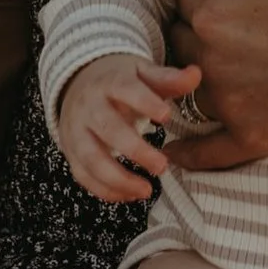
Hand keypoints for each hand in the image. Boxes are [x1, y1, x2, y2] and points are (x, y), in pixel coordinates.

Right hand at [56, 54, 191, 200]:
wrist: (77, 81)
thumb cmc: (119, 80)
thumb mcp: (142, 73)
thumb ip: (169, 78)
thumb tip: (196, 74)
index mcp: (110, 82)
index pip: (126, 89)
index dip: (145, 102)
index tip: (167, 116)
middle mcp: (89, 106)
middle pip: (108, 129)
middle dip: (135, 150)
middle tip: (162, 166)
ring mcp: (76, 130)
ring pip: (91, 158)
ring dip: (118, 179)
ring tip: (147, 190)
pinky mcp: (71, 151)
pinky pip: (82, 175)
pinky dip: (104, 190)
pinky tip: (129, 195)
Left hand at [160, 0, 267, 167]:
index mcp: (215, 13)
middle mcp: (212, 63)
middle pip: (178, 42)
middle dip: (197, 31)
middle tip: (234, 25)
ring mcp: (232, 107)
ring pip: (187, 89)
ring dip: (196, 76)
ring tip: (223, 64)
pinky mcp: (253, 139)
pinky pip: (204, 153)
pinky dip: (187, 151)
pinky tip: (173, 150)